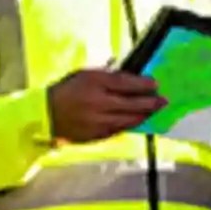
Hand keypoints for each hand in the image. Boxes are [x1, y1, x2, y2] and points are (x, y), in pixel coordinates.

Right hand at [47, 69, 165, 142]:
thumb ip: (108, 76)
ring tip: (156, 110)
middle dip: (151, 102)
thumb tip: (133, 79)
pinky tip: (140, 119)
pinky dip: (132, 123)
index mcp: (94, 82)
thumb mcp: (85, 75)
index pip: (125, 83)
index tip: (155, 84)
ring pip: (129, 119)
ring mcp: (98, 121)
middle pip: (132, 103)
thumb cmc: (68, 90)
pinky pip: (120, 128)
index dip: (143, 84)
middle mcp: (98, 102)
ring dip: (145, 114)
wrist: (47, 115)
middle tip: (163, 100)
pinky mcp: (98, 134)